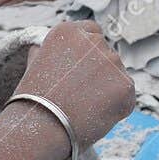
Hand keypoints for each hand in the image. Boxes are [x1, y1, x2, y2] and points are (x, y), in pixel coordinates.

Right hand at [14, 21, 134, 149]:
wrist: (39, 128)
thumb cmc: (32, 102)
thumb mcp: (32, 68)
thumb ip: (44, 54)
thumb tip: (37, 49)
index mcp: (68, 31)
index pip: (91, 33)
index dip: (87, 56)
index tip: (79, 73)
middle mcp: (93, 39)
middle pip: (106, 54)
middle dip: (98, 74)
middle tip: (79, 97)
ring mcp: (112, 60)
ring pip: (117, 77)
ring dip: (107, 92)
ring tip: (83, 109)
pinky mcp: (126, 84)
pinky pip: (126, 97)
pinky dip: (115, 109)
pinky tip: (94, 117)